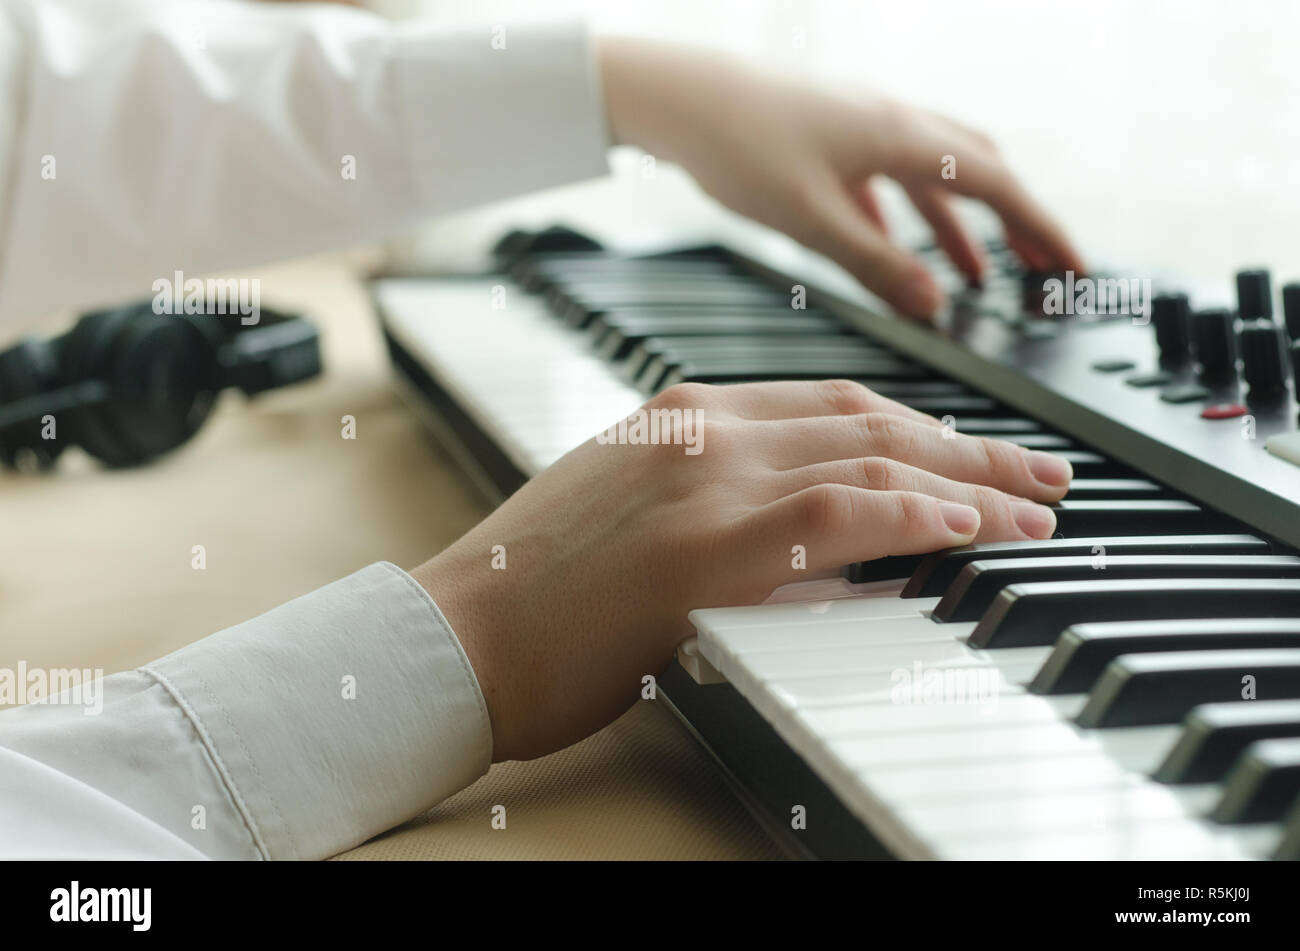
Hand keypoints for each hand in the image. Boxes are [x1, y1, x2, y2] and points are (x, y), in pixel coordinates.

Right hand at [410, 380, 1071, 761]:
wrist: (460, 631)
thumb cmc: (533, 583)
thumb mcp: (626, 504)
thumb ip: (707, 490)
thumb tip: (796, 517)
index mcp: (684, 413)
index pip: (833, 404)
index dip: (919, 426)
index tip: (972, 451)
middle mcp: (704, 430)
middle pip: (873, 421)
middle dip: (970, 447)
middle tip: (1039, 474)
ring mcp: (707, 481)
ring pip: (873, 460)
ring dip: (970, 484)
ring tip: (1035, 510)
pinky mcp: (708, 548)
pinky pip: (839, 514)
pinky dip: (912, 514)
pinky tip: (966, 525)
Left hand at [597, 37, 1084, 318]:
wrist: (674, 93)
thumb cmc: (736, 143)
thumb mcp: (813, 220)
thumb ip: (876, 266)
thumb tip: (933, 305)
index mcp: (901, 137)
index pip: (999, 185)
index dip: (1042, 230)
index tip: (1073, 267)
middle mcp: (892, 120)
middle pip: (979, 170)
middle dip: (1015, 223)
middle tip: (1040, 268)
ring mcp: (861, 121)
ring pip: (932, 174)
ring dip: (959, 225)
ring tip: (975, 276)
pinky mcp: (829, 131)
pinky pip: (886, 174)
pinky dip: (904, 213)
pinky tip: (891, 244)